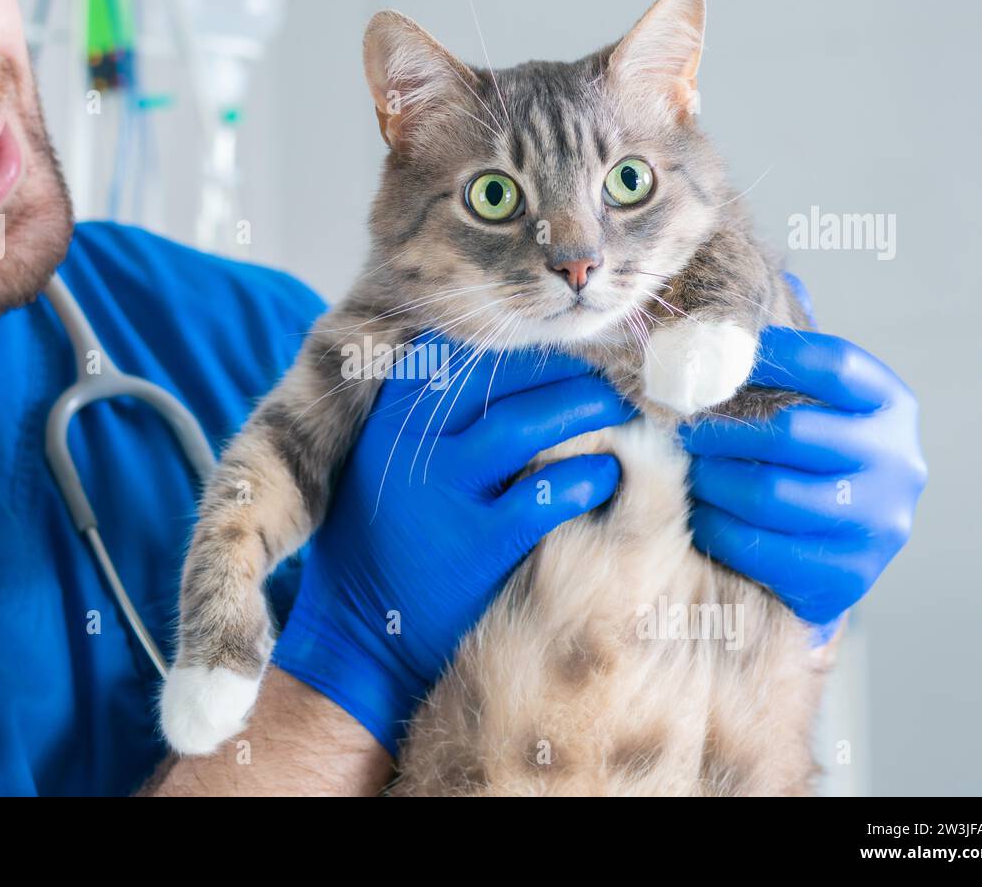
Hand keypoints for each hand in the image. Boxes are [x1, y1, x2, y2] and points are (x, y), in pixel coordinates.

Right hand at [270, 339, 636, 753]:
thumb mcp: (384, 463)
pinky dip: (585, 479)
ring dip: (585, 411)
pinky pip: (544, 496)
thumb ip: (431, 414)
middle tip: (608, 381)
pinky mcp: (473, 546)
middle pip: (499, 377)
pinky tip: (605, 477)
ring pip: (524, 425)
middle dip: (564, 372)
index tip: (564, 346)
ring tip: (622, 416)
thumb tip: (515, 366)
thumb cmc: (381, 541)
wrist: (359, 638)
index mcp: (389, 417)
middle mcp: (408, 445)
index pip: (463, 351)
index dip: (523, 343)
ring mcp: (439, 494)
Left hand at [681, 326, 926, 643]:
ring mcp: (878, 522)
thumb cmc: (805, 461)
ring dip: (709, 478)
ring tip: (680, 466)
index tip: (707, 355)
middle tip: (673, 422)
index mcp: (891, 405)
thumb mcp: (809, 403)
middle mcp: (898, 462)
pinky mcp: (848, 575)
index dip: (765, 356)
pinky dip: (716, 526)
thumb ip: (785, 356)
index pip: (831, 365)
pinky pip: (759, 546)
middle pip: (789, 431)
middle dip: (717, 427)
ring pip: (768, 494)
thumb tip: (751, 281)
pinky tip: (696, 510)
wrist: (829, 556)